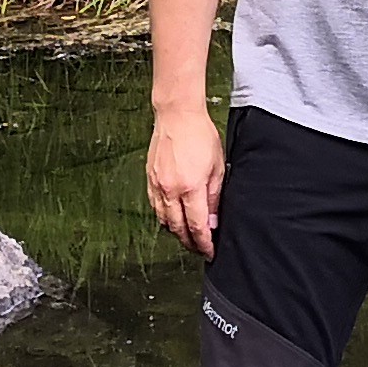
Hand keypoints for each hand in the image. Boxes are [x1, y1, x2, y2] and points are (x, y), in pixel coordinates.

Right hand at [147, 103, 227, 258]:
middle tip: (199, 248)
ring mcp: (157, 185)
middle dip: (189, 242)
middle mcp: (170, 189)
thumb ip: (214, 197)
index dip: (204, 244)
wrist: (177, 115)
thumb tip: (213, 221)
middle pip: (178, 229)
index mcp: (190, 187)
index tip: (210, 251)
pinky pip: (155, 207)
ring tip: (187, 236)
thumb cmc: (199, 134)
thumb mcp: (217, 167)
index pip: (197, 227)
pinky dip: (164, 217)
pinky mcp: (150, 179)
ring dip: (176, 232)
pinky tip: (172, 218)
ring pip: (164, 220)